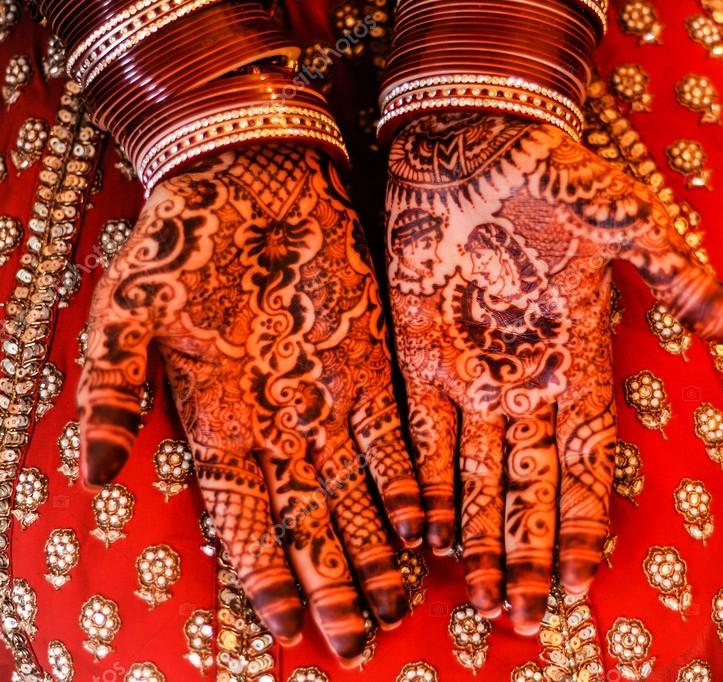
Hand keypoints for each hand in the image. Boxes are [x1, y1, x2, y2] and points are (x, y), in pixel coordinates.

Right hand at [78, 144, 423, 662]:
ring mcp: (327, 394)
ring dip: (377, 547)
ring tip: (397, 604)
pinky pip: (393, 434)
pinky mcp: (371, 361)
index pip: (244, 516)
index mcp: (216, 417)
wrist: (250, 173)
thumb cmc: (182, 237)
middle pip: (309, 519)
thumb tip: (92, 471)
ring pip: (356, 489)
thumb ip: (111, 386)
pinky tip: (427, 528)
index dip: (265, 574)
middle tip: (360, 642)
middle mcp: (278, 420)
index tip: (286, 631)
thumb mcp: (127, 309)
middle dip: (333, 581)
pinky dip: (409, 480)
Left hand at [385, 113, 722, 633]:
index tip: (581, 585)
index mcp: (579, 357)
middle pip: (529, 484)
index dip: (583, 523)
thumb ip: (683, 281)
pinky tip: (428, 533)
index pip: (585, 460)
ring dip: (480, 535)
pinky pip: (420, 430)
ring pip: (476, 472)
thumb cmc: (557, 176)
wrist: (473, 137)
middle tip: (522, 620)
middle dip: (528, 552)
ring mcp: (470, 370)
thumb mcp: (630, 225)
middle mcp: (525, 379)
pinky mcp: (419, 351)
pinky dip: (425, 481)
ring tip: (480, 598)